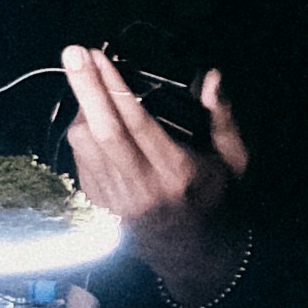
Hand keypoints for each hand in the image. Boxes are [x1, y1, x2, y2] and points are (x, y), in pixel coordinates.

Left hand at [59, 43, 249, 307]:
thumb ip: (222, 116)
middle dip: (84, 88)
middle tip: (73, 53)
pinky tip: (92, 117)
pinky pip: (80, 163)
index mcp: (176, 173)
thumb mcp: (234, 159)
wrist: (198, 255)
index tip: (98, 56)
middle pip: (102, 131)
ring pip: (85, 147)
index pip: (137, 123)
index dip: (115, 87)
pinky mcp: (101, 209)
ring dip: (81, 110)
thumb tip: (211, 76)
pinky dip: (82, 135)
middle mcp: (142, 189)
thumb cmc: (219, 197)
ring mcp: (117, 202)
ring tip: (89, 83)